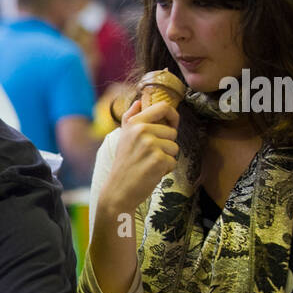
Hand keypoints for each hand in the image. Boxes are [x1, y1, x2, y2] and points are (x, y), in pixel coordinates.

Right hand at [103, 97, 178, 214]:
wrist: (118, 191)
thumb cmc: (123, 164)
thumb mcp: (122, 137)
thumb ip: (130, 118)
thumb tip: (138, 102)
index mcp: (134, 123)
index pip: (164, 107)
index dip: (173, 116)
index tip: (172, 126)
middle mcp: (141, 131)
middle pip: (172, 132)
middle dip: (166, 146)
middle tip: (149, 156)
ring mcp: (150, 145)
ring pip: (174, 148)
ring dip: (166, 159)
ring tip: (149, 164)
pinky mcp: (158, 160)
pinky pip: (173, 162)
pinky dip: (165, 170)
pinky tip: (151, 173)